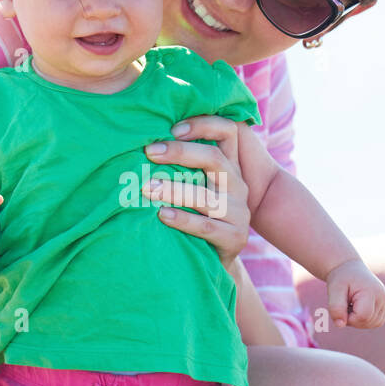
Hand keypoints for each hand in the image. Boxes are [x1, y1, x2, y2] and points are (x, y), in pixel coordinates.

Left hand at [142, 115, 250, 268]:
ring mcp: (239, 213)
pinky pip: (206, 226)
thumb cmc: (196, 216)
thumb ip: (184, 165)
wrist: (215, 261)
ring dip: (173, 189)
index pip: (228, 131)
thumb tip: (145, 141)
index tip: (171, 127)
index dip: (203, 124)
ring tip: (146, 188)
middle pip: (213, 158)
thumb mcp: (196, 186)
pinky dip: (182, 220)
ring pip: (205, 196)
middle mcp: (237, 185)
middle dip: (179, 152)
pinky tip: (161, 215)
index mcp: (230, 166)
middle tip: (149, 151)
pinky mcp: (235, 238)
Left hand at [325, 258, 384, 329]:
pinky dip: (364, 320)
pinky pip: (375, 322)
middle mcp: (382, 297)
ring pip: (372, 324)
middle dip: (352, 318)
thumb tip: (340, 325)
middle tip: (345, 303)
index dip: (348, 317)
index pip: (362, 316)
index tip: (342, 306)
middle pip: (367, 322)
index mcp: (372, 291)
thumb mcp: (334, 290)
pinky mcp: (384, 307)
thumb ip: (336, 307)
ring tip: (351, 304)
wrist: (349, 268)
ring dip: (358, 320)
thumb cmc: (341, 278)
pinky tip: (357, 308)